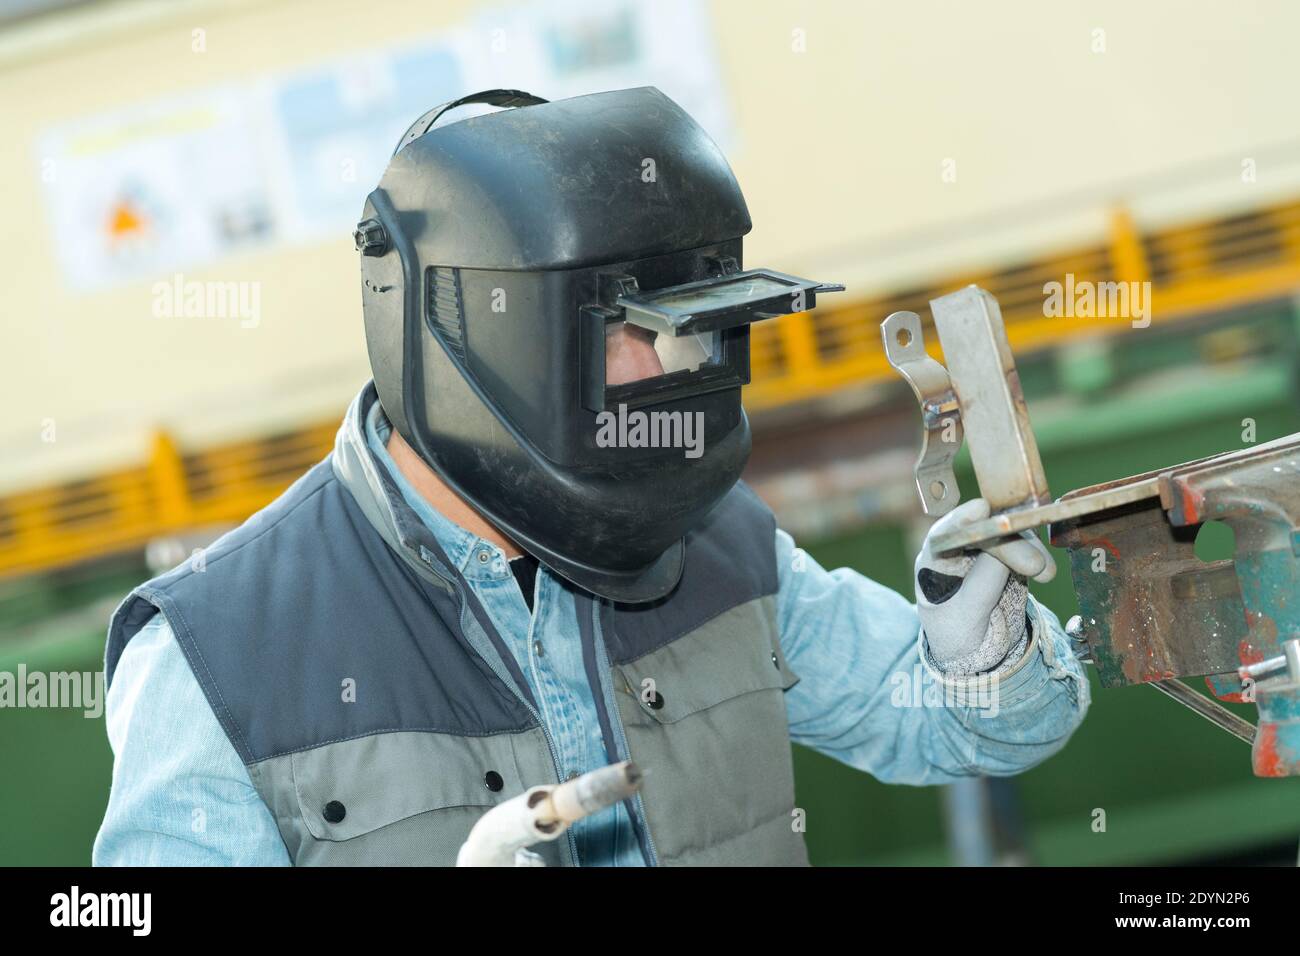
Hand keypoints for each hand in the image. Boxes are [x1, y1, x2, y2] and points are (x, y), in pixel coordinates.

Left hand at [915, 498, 1055, 675]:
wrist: (977, 654)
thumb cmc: (959, 635)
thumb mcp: (966, 617)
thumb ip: (983, 584)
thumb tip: (1006, 551)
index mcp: (933, 563)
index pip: (942, 535)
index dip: (961, 520)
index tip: (980, 509)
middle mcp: (956, 550)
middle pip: (981, 531)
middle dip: (1009, 542)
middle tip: (1034, 565)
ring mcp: (983, 551)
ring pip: (1007, 534)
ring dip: (1029, 549)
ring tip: (1045, 573)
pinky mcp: (1007, 557)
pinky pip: (1024, 546)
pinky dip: (1038, 555)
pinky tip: (1047, 571)